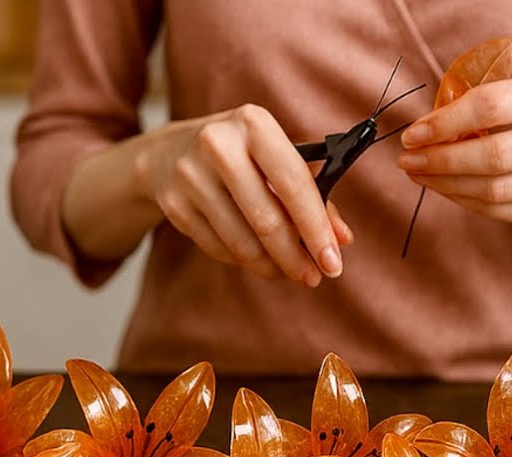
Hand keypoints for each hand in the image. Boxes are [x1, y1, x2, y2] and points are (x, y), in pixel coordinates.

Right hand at [135, 104, 350, 285]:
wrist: (169, 152)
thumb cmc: (241, 154)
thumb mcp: (277, 158)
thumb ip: (315, 195)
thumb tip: (342, 239)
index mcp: (254, 124)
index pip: (294, 184)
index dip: (316, 228)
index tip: (333, 262)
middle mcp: (218, 145)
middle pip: (267, 220)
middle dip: (295, 257)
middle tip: (313, 277)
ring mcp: (190, 175)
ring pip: (242, 242)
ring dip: (272, 266)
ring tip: (290, 271)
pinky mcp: (173, 204)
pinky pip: (220, 248)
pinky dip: (245, 261)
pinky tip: (259, 260)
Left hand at [397, 73, 511, 230]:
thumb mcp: (499, 95)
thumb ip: (464, 108)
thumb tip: (419, 137)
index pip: (492, 106)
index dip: (445, 123)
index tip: (412, 135)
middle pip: (496, 155)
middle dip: (442, 161)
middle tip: (408, 161)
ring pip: (496, 190)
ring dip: (448, 185)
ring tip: (420, 175)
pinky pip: (501, 212)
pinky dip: (466, 202)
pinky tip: (447, 189)